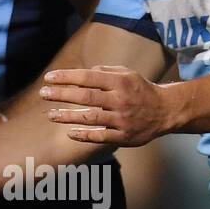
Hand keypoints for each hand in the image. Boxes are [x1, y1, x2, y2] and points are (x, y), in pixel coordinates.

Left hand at [40, 64, 179, 146]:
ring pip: (90, 118)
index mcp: (119, 82)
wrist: (166, 110)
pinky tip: (70, 133)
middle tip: (43, 94)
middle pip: (85, 97)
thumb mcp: (126, 73)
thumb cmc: (140, 89)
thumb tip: (80, 75)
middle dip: (61, 95)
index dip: (66, 77)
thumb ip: (103, 71)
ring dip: (68, 116)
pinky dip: (84, 135)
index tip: (49, 78)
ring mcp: (122, 119)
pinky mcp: (124, 136)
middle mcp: (120, 100)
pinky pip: (101, 136)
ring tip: (51, 114)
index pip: (87, 77)